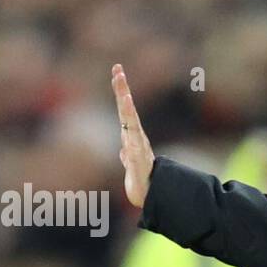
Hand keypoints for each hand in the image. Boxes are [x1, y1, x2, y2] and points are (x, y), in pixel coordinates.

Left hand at [111, 63, 153, 208]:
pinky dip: (132, 141)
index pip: (125, 109)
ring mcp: (138, 150)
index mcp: (132, 135)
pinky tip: (128, 133)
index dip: (121, 90)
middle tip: (118, 72)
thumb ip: (127, 155)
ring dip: (129, 112)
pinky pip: (134, 151)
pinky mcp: (139, 165)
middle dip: (123, 92)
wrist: (149, 195)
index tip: (117, 70)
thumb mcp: (130, 164)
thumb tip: (123, 151)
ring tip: (126, 96)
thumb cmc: (140, 178)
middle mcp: (137, 138)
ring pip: (132, 127)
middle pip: (127, 111)